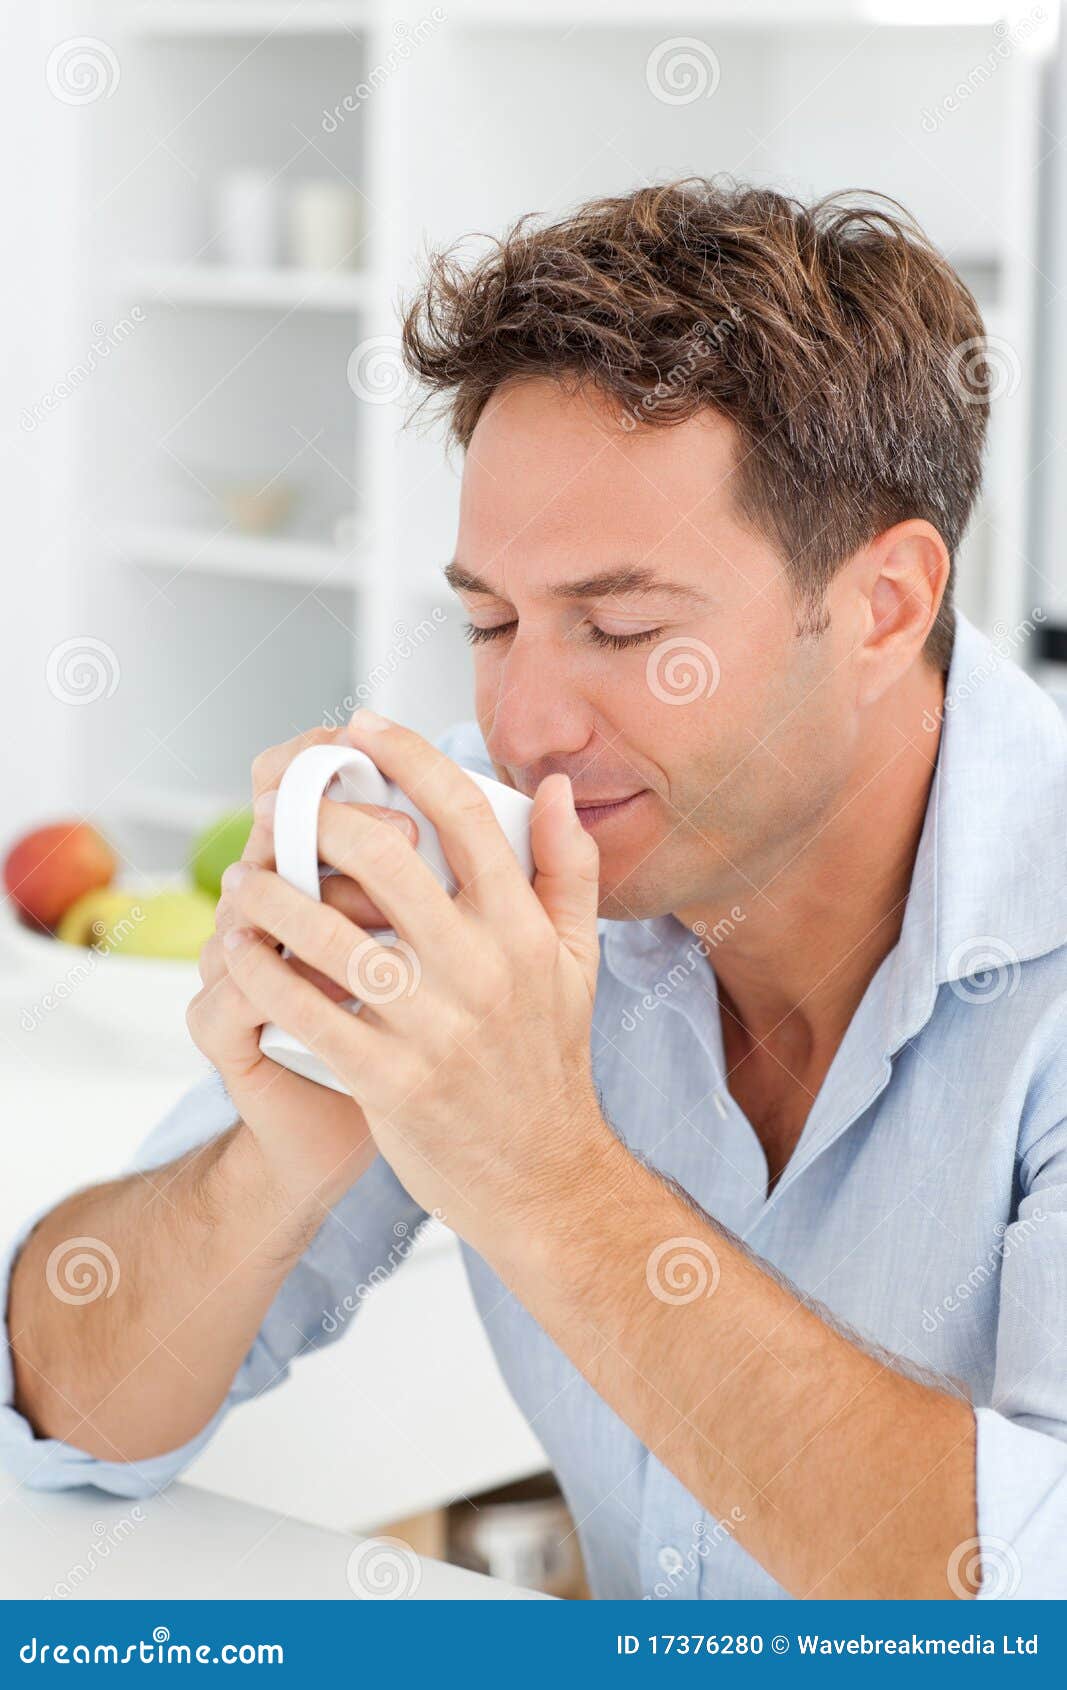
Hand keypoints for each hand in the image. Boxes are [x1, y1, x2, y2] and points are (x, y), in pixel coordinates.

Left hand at [217, 713, 612, 1251]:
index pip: (465, 816)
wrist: (543, 1177)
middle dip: (320, 818)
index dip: (409, 756)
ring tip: (246, 877)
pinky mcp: (391, 1079)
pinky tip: (240, 951)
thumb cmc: (550, 1062)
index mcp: (524, 928)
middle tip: (283, 809)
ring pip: (332, 931)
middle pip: (386, 857)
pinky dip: (262, 972)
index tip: (364, 727)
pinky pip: (306, 1009)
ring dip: (273, 893)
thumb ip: (568, 868)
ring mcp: (436, 1026)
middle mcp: (483, 968)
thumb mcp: (576, 960)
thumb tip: (552, 787)